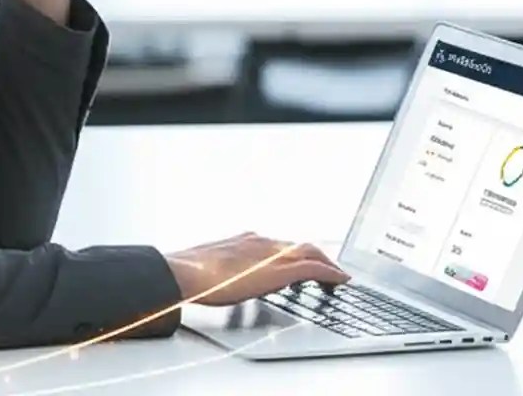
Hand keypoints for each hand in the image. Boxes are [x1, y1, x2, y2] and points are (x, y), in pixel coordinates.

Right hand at [164, 232, 348, 305]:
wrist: (182, 273)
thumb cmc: (190, 274)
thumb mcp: (211, 267)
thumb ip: (224, 269)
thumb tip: (219, 279)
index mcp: (247, 241)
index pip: (281, 244)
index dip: (297, 252)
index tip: (304, 259)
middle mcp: (262, 242)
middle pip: (301, 246)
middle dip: (318, 256)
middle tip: (330, 268)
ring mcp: (270, 254)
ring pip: (310, 252)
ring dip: (327, 263)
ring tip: (338, 275)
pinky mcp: (277, 270)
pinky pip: (313, 268)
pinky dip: (329, 272)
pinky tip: (340, 280)